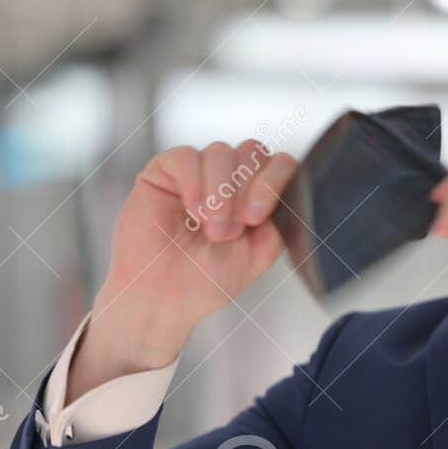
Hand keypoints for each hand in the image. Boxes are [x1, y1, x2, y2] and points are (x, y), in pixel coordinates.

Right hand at [68, 140, 295, 401]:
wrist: (163, 297)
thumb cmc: (206, 280)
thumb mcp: (259, 254)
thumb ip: (279, 221)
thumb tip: (284, 190)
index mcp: (255, 194)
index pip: (279, 163)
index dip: (273, 182)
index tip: (256, 218)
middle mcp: (228, 178)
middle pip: (252, 151)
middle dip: (245, 190)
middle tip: (230, 230)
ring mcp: (198, 171)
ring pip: (221, 152)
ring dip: (219, 193)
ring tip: (210, 230)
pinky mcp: (166, 171)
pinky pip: (187, 157)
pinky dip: (194, 184)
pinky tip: (192, 213)